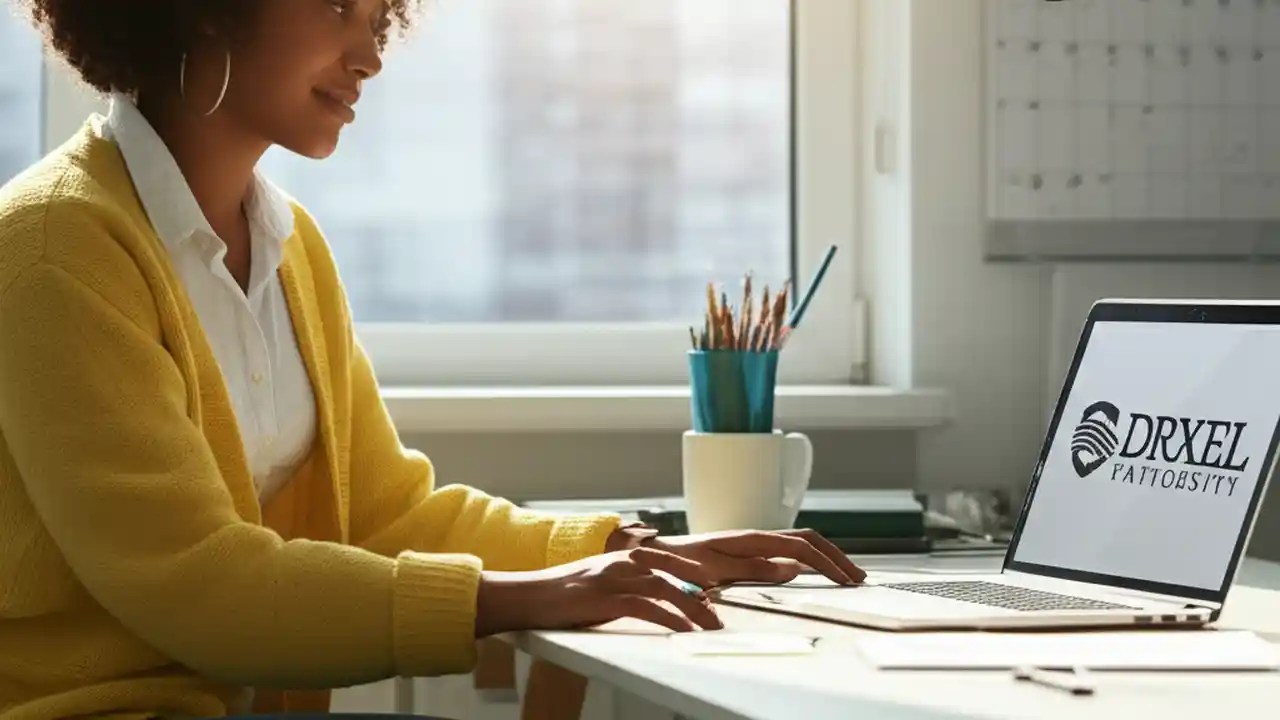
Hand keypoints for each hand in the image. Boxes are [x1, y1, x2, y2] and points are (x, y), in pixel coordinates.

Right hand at [475, 547, 723, 637]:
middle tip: (718, 614)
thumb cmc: (563, 592)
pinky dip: (668, 619)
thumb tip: (653, 597)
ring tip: (710, 625)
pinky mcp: (606, 598)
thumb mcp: (599, 581)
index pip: (667, 559)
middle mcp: (623, 562)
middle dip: (700, 592)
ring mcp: (615, 578)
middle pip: (673, 573)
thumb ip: (625, 584)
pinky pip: (646, 607)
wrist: (529, 594)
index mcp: (622, 557)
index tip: (711, 586)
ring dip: (692, 608)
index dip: (691, 572)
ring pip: (665, 589)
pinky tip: (682, 631)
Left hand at [649, 529, 866, 587]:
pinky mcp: (749, 552)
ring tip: (846, 574)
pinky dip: (810, 560)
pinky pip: (788, 551)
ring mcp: (754, 543)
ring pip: (801, 543)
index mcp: (752, 539)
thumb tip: (794, 566)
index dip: (827, 563)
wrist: (655, 555)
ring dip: (826, 557)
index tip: (846, 581)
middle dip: (836, 557)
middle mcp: (757, 537)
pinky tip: (815, 572)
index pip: (802, 547)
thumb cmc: (680, 563)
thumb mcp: (715, 569)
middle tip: (857, 578)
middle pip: (808, 539)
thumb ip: (754, 567)